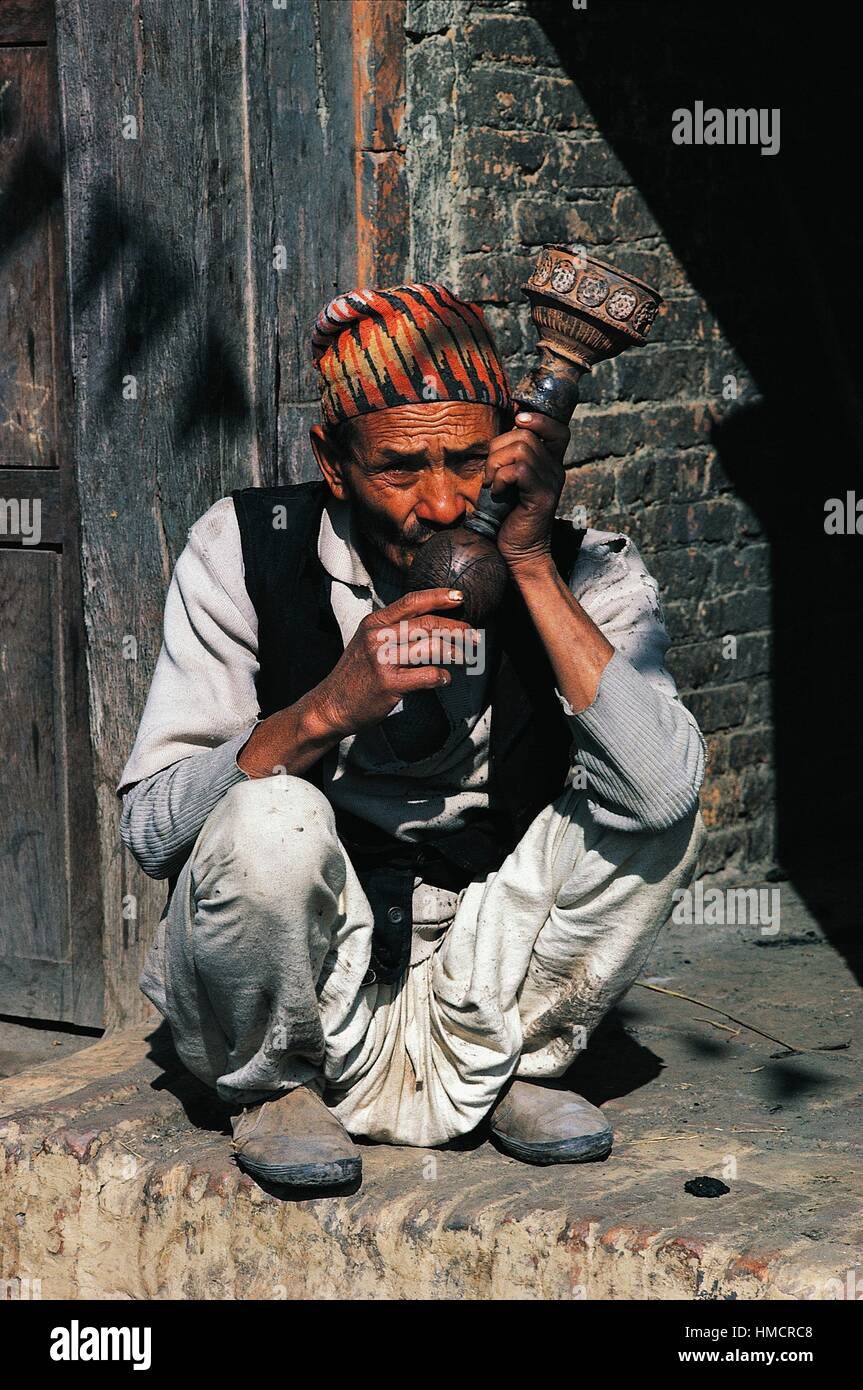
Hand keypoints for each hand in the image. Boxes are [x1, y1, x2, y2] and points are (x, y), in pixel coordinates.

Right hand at [313, 588, 473, 739]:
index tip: (459, 597)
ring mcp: (383, 659)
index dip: (438, 597)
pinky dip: (442, 676)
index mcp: (374, 622)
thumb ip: (392, 629)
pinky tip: (445, 678)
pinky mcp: (389, 683)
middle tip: (473, 635)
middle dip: (456, 628)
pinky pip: (427, 675)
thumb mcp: (367, 641)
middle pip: (427, 624)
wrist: (331, 704)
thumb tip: (430, 623)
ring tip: (465, 657)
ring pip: (431, 647)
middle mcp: (378, 637)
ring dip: (455, 652)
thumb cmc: (355, 675)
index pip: (411, 602)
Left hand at [484, 410, 568, 571]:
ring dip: (496, 464)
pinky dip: (501, 479)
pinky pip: (519, 471)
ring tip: (493, 484)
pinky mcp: (542, 496)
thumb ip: (509, 459)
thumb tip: (496, 438)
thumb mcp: (509, 482)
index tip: (517, 424)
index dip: (538, 419)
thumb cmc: (508, 518)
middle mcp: (556, 470)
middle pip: (526, 435)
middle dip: (497, 449)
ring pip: (521, 449)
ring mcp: (551, 482)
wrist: (518, 553)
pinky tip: (498, 493)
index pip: (558, 429)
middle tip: (490, 474)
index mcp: (550, 464)